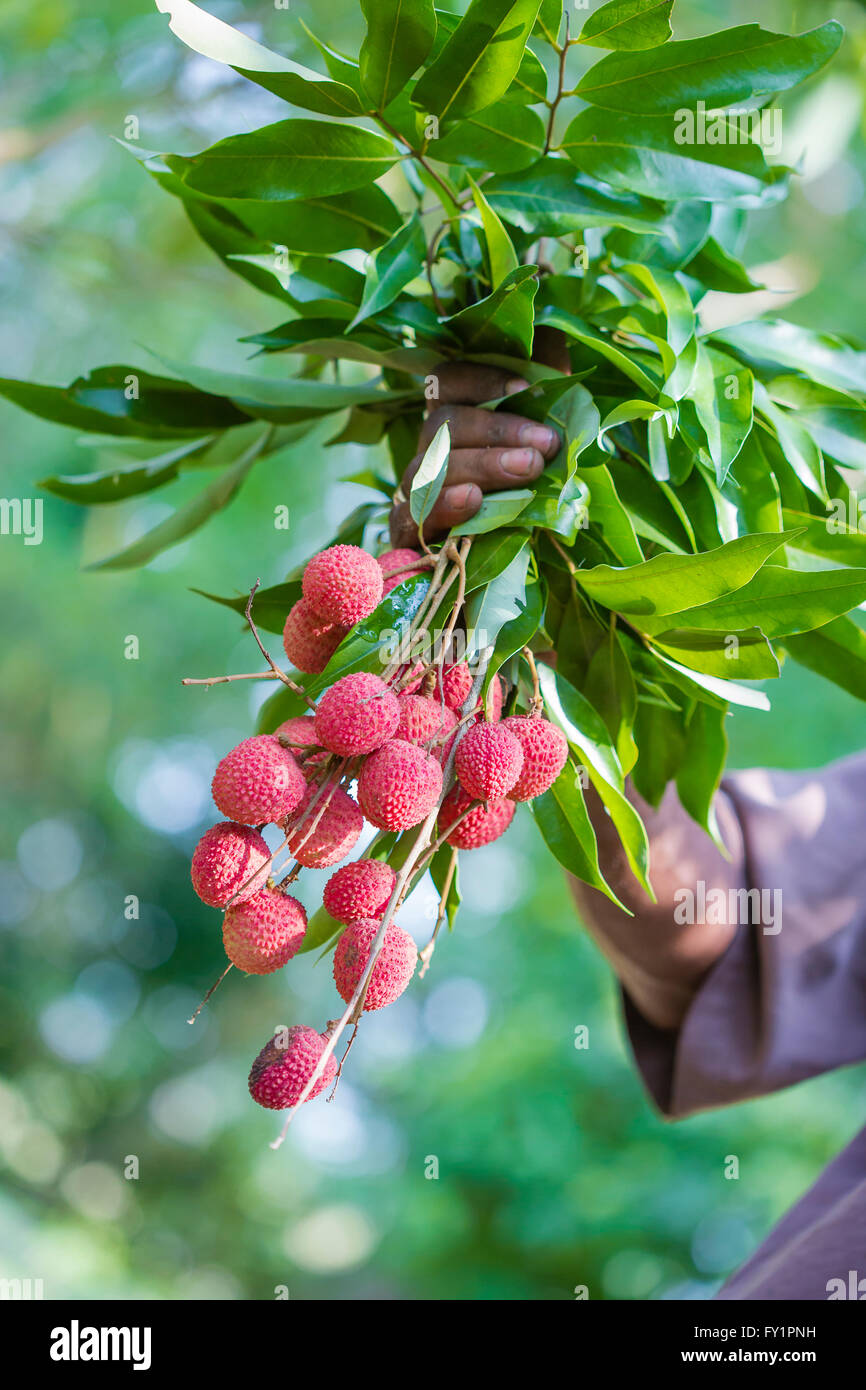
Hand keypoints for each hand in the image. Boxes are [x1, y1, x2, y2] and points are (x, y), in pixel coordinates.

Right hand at [389, 360, 562, 547]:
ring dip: (482, 465)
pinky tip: (473, 501)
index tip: (527, 389)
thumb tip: (553, 332)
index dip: (482, 380)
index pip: (448, 380)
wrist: (514, 565)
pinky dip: (443, 506)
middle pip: (444, 425)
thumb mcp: (547, 435)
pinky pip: (411, 517)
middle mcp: (429, 449)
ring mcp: (414, 491)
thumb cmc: (532, 491)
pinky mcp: (408, 536)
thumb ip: (548, 388)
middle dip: (497, 431)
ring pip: (431, 467)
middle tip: (544, 446)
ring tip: (527, 470)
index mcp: (455, 416)